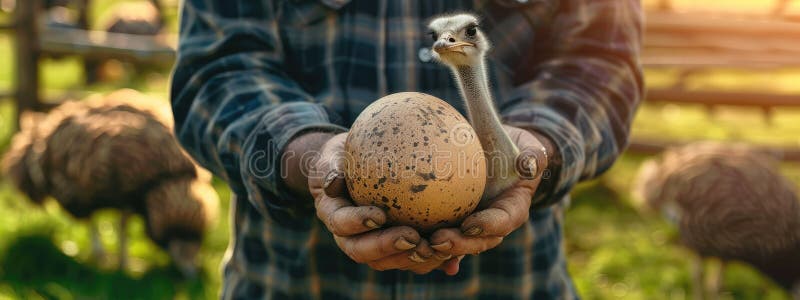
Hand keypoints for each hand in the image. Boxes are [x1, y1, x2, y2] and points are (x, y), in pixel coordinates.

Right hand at [307, 133, 448, 273]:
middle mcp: (351, 237)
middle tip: (413, 239)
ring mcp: (375, 245)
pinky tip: (454, 259)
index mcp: (335, 216)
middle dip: (389, 249)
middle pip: (365, 252)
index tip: (378, 215)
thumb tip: (332, 181)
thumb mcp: (333, 155)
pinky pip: (414, 256)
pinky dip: (433, 260)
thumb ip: (331, 166)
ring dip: (412, 259)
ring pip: (390, 260)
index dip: (358, 224)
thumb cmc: (343, 156)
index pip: (342, 225)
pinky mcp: (398, 247)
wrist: (353, 168)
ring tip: (436, 248)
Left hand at [429, 126, 548, 258]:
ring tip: (422, 247)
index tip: (471, 224)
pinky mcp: (457, 225)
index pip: (504, 220)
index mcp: (513, 208)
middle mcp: (494, 223)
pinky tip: (412, 251)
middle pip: (479, 241)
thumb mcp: (527, 147)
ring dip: (442, 250)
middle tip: (438, 241)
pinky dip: (430, 248)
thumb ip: (532, 155)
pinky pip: (444, 239)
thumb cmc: (513, 147)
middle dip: (460, 245)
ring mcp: (475, 227)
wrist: (498, 156)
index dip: (489, 226)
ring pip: (460, 245)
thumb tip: (528, 163)